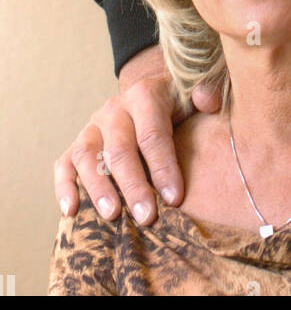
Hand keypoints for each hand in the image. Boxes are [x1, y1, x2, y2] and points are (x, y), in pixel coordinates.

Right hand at [53, 45, 221, 224]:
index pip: (152, 134)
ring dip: (98, 187)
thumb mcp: (196, 92)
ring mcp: (93, 127)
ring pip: (87, 155)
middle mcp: (114, 109)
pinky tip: (71, 212)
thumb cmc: (180, 103)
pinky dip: (64, 187)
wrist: (153, 95)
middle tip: (147, 217)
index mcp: (145, 95)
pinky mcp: (77, 144)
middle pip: (120, 149)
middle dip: (134, 186)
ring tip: (112, 215)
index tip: (174, 199)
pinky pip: (63, 164)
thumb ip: (207, 92)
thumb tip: (208, 101)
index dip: (163, 167)